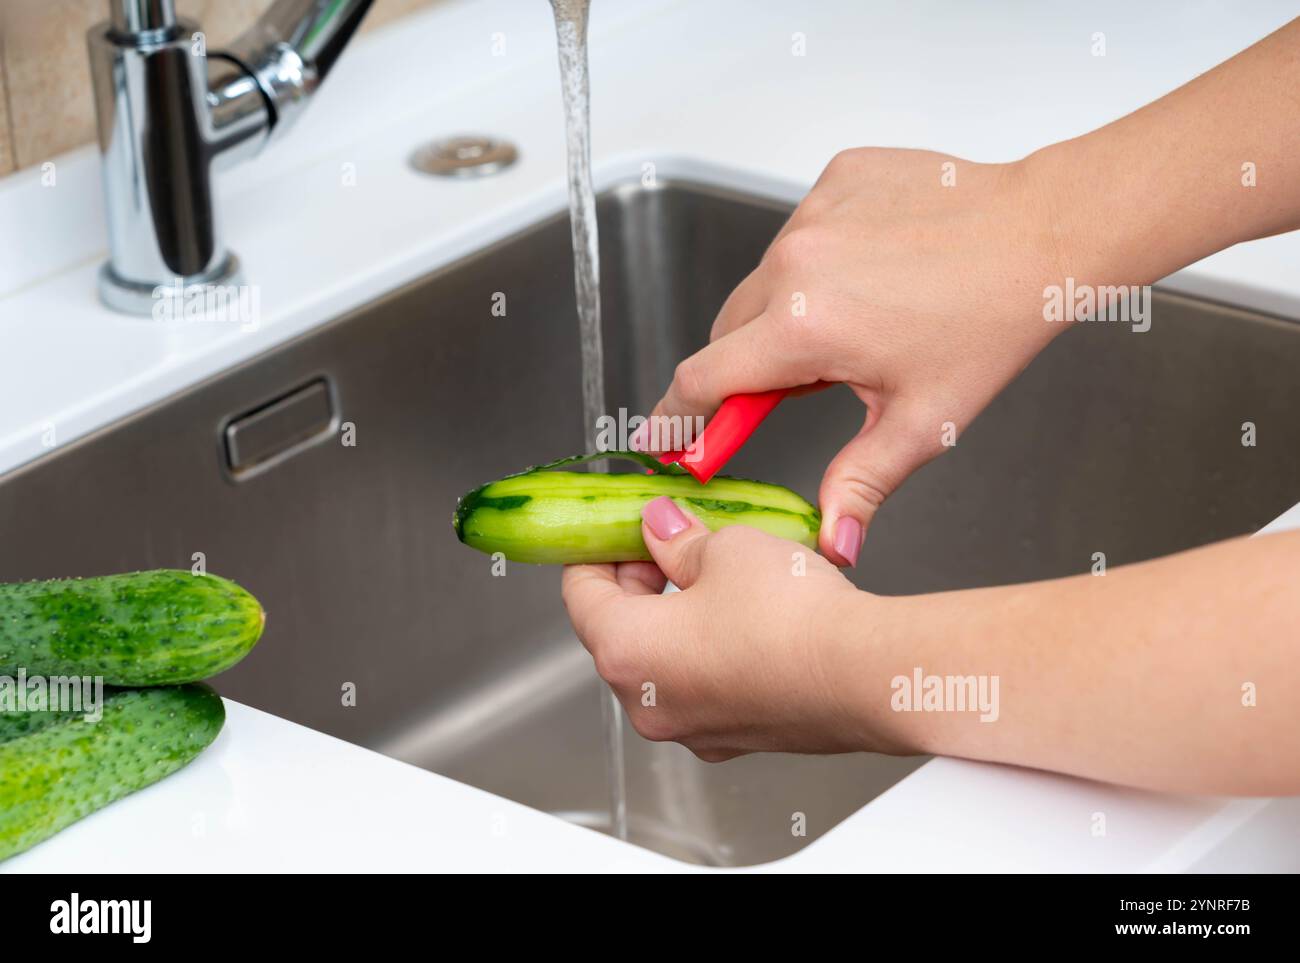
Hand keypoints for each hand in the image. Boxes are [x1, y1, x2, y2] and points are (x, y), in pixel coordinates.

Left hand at [561, 497, 907, 759]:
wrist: (867, 674)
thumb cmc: (792, 618)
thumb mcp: (725, 548)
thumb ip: (678, 537)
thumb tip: (660, 527)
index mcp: (626, 653)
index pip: (579, 594)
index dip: (592, 549)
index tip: (608, 527)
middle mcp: (650, 705)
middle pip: (617, 632)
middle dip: (637, 580)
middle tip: (663, 538)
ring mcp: (695, 728)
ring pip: (663, 662)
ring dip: (674, 614)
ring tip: (711, 569)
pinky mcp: (738, 736)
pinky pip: (705, 684)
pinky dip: (709, 648)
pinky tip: (742, 612)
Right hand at [631, 147, 1071, 564]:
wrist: (1045, 232)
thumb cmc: (992, 322)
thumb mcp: (923, 421)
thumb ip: (861, 484)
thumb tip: (834, 541)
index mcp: (804, 327)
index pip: (701, 380)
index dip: (677, 417)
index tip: (666, 438)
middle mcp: (795, 262)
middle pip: (726, 333)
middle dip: (747, 369)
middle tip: (800, 389)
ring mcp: (813, 212)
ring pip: (764, 283)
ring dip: (785, 314)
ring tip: (858, 327)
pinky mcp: (836, 178)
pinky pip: (800, 234)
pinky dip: (818, 263)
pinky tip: (872, 275)